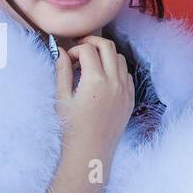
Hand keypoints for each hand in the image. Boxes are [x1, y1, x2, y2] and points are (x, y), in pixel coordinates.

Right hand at [54, 35, 135, 161]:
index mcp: (96, 81)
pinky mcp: (130, 99)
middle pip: (108, 46)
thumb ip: (63, 71)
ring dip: (105, 55)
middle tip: (80, 49)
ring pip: (119, 58)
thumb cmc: (72, 127)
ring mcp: (125, 91)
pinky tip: (102, 79)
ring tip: (90, 65)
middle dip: (93, 42)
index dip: (75, 49)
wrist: (91, 151)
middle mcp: (114, 83)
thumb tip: (62, 52)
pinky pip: (126, 74)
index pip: (88, 49)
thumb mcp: (62, 97)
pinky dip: (115, 69)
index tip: (68, 58)